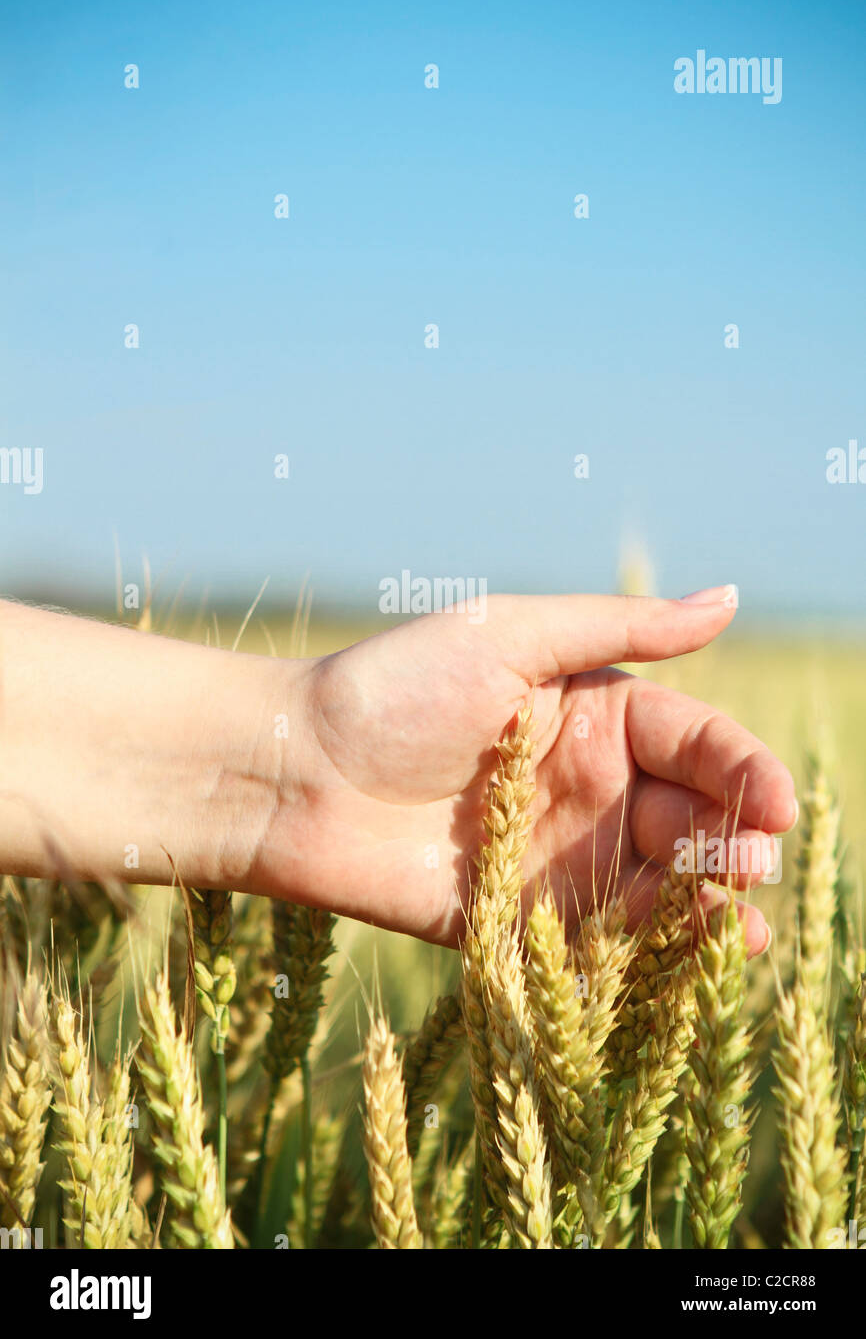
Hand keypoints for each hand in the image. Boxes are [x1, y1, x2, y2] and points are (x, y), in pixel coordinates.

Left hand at [263, 587, 795, 950]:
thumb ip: (622, 628)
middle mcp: (587, 787)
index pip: (696, 742)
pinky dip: (646, 956)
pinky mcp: (518, 922)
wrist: (292, 772)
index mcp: (594, 715)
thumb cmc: (396, 687)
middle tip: (748, 864)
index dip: (744, 772)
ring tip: (737, 926)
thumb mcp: (512, 636)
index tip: (779, 805)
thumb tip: (731, 598)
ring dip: (705, 907)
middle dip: (730, 842)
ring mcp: (556, 857)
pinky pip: (596, 944)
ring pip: (656, 886)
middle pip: (687, 818)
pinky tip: (687, 964)